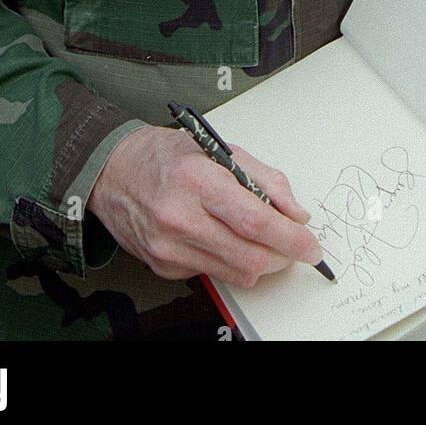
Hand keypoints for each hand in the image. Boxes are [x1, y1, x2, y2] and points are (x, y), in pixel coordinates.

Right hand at [87, 125, 323, 286]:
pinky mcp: (163, 267)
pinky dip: (230, 261)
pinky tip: (223, 238)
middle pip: (250, 256)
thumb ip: (265, 180)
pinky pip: (214, 274)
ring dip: (261, 262)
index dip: (291, 238)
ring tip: (263, 240)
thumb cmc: (168, 156)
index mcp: (198, 180)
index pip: (255, 220)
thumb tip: (296, 214)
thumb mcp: (221, 150)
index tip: (311, 245)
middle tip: (294, 245)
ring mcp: (169, 248)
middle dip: (283, 256)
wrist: (114, 172)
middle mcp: (180, 218)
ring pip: (236, 273)